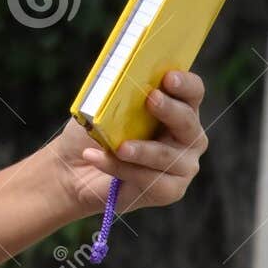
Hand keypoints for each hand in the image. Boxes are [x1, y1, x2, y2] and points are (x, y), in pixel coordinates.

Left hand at [47, 68, 207, 218]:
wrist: (75, 167)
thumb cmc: (95, 130)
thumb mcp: (100, 107)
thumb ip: (115, 95)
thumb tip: (117, 84)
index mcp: (177, 108)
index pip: (192, 92)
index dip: (185, 84)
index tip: (168, 77)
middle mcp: (187, 137)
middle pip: (188, 123)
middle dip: (170, 110)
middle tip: (151, 99)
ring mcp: (183, 165)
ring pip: (167, 156)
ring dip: (142, 150)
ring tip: (119, 146)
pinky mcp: (170, 190)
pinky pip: (150, 181)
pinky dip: (121, 168)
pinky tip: (97, 158)